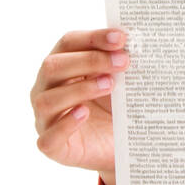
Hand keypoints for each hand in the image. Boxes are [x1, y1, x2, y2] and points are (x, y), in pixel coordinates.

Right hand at [31, 28, 127, 184]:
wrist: (119, 147)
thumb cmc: (114, 107)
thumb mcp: (121, 82)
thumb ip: (122, 63)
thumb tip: (139, 42)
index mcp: (62, 66)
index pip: (68, 43)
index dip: (93, 37)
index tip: (122, 38)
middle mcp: (46, 89)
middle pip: (54, 66)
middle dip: (90, 60)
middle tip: (123, 61)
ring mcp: (45, 118)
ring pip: (48, 100)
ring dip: (80, 89)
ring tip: (110, 84)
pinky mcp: (51, 146)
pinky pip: (49, 136)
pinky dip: (67, 123)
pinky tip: (85, 113)